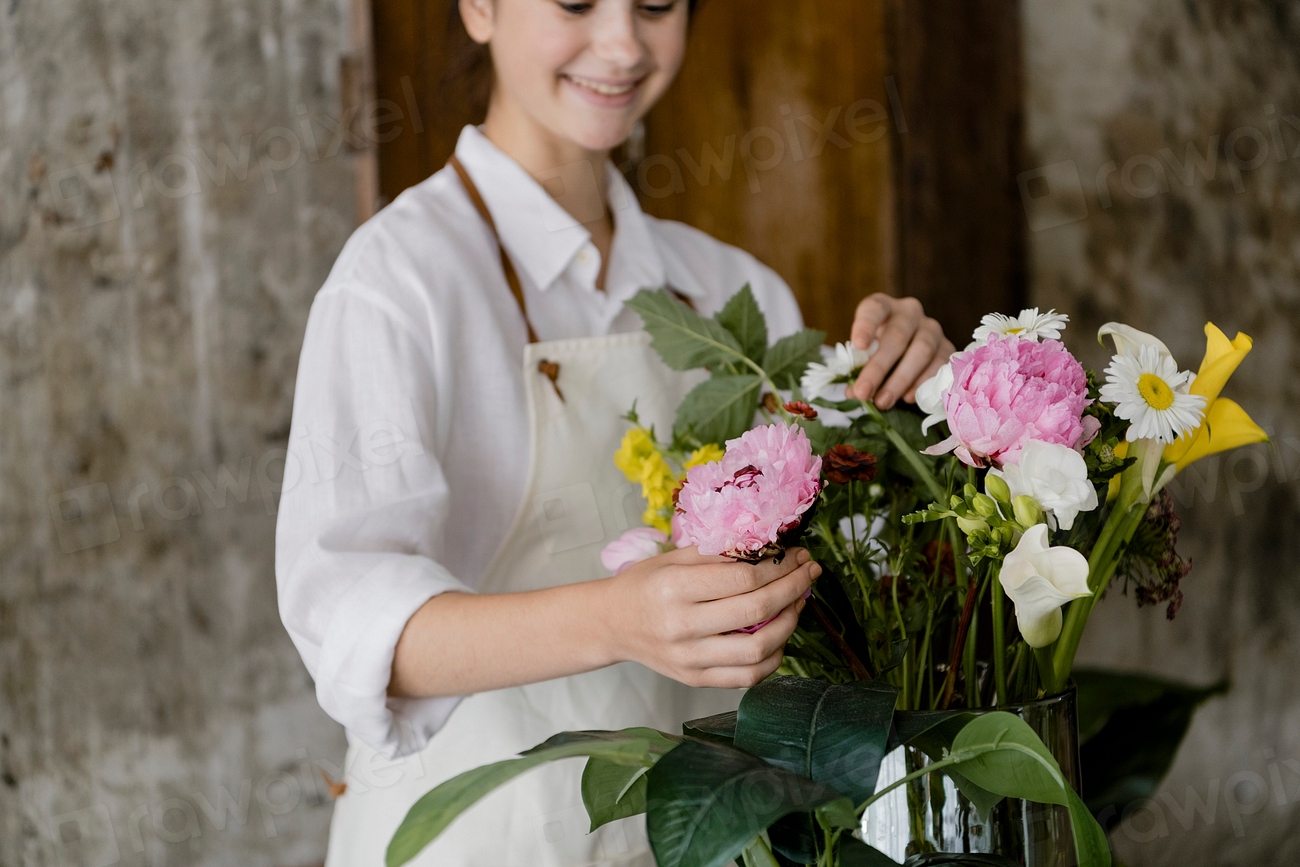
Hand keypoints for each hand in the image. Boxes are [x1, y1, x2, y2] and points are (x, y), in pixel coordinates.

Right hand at [604, 547, 820, 688]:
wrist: (613, 623)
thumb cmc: (646, 583)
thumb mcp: (675, 557)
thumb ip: (720, 553)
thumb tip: (772, 549)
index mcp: (674, 587)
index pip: (743, 578)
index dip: (780, 565)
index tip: (797, 555)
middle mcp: (682, 626)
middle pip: (756, 611)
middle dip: (793, 588)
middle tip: (809, 572)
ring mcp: (689, 659)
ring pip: (758, 650)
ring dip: (790, 623)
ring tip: (797, 602)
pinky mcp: (695, 679)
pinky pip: (748, 677)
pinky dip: (773, 657)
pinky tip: (779, 635)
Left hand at [847, 294, 954, 408]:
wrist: (904, 355)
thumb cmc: (875, 352)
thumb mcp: (862, 355)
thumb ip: (856, 369)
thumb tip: (855, 392)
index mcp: (882, 307)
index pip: (875, 309)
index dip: (866, 325)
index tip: (859, 345)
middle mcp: (910, 313)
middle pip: (898, 336)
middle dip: (878, 367)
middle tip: (863, 392)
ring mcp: (932, 329)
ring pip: (922, 350)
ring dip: (901, 379)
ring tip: (883, 401)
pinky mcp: (948, 348)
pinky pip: (940, 364)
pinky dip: (923, 383)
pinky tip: (908, 398)